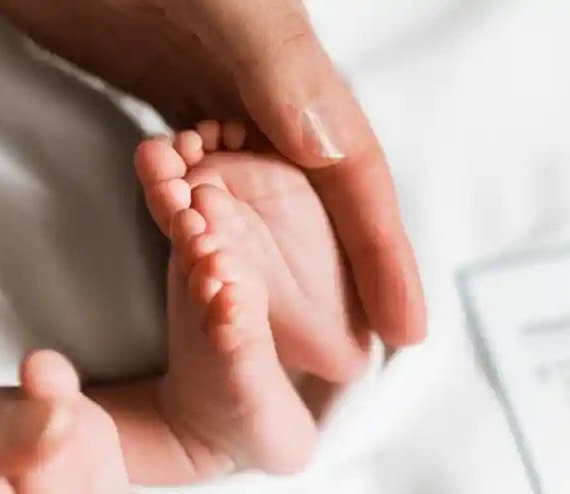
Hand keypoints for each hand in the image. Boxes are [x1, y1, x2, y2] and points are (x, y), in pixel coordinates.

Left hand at [0, 0, 427, 347]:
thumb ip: (275, 63)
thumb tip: (328, 149)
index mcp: (291, 69)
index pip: (355, 176)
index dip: (385, 256)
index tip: (405, 331)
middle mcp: (264, 85)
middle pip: (321, 197)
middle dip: (346, 275)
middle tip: (360, 354)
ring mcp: (213, 88)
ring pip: (264, 193)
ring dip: (279, 258)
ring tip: (293, 330)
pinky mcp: (164, 87)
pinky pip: (199, 172)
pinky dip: (206, 217)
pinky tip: (202, 250)